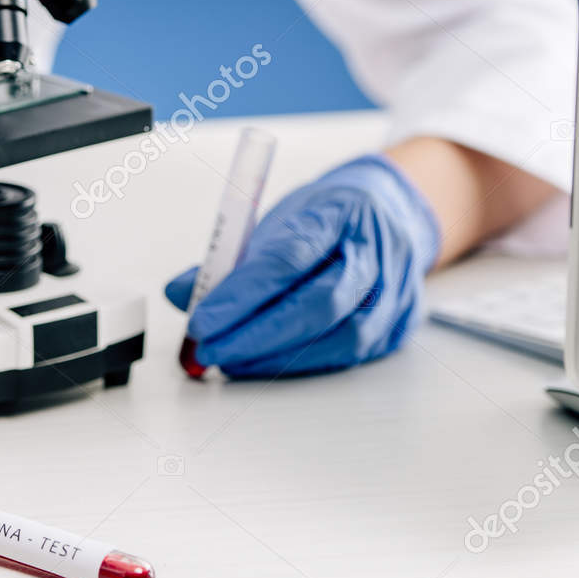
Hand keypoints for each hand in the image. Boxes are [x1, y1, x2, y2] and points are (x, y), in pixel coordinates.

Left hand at [165, 154, 439, 377]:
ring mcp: (394, 291)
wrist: (392, 213)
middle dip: (257, 336)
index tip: (200, 319)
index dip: (241, 294)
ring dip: (279, 357)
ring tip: (232, 360)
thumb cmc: (326, 218)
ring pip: (342, 337)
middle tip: (210, 349)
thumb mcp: (276, 219)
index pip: (287, 258)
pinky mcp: (399, 325)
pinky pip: (352, 355)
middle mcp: (375, 253)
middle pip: (318, 304)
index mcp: (339, 213)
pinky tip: (268, 364)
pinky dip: (305, 364)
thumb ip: (227, 258)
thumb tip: (179, 294)